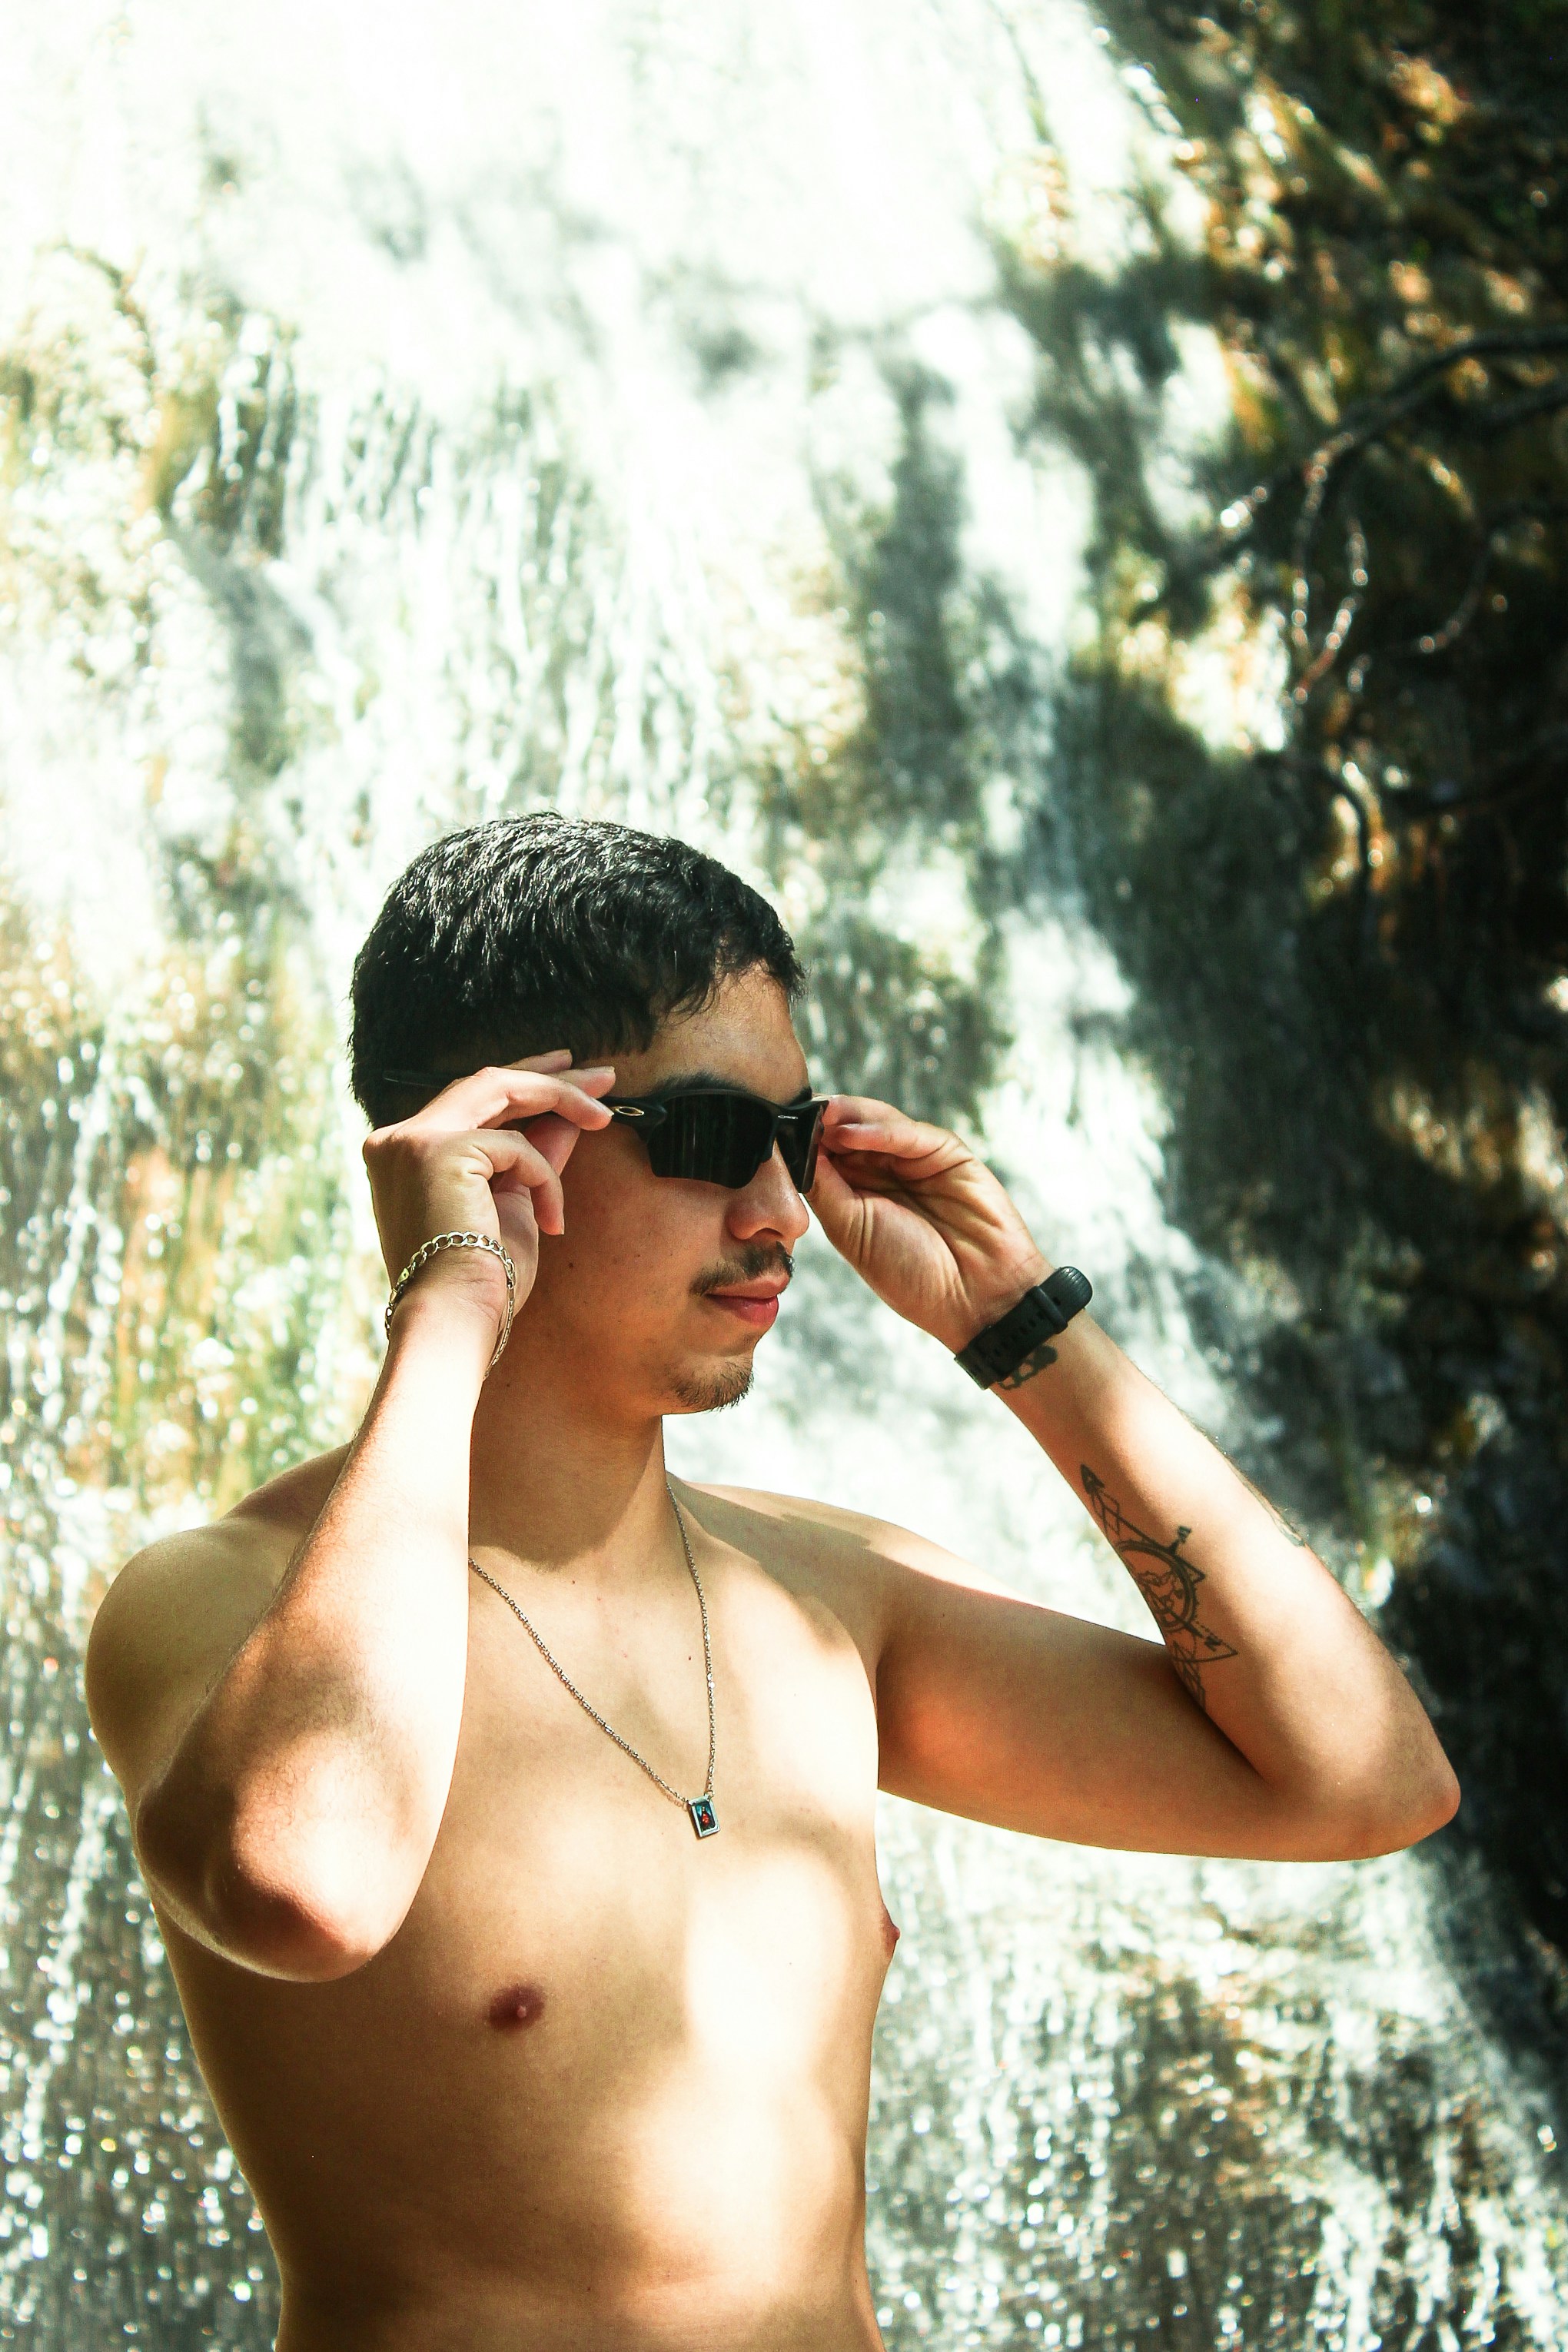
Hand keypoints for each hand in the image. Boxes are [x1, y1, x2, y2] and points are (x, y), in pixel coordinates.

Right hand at [362, 1052, 614, 1331]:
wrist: (457, 1318)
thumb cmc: (483, 1279)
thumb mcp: (515, 1203)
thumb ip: (534, 1156)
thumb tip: (569, 1117)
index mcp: (405, 1156)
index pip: (469, 1099)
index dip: (521, 1082)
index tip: (565, 1072)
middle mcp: (397, 1140)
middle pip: (483, 1082)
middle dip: (548, 1076)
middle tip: (602, 1076)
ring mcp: (413, 1141)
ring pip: (499, 1089)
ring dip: (560, 1099)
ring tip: (604, 1116)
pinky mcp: (436, 1150)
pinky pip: (515, 1146)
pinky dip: (544, 1178)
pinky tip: (551, 1220)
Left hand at [808, 1097, 1048, 1350]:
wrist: (973, 1296)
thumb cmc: (911, 1274)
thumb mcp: (852, 1232)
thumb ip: (825, 1189)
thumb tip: (794, 1151)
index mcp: (856, 1191)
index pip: (824, 1152)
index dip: (802, 1139)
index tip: (774, 1128)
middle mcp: (884, 1170)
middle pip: (847, 1130)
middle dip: (821, 1120)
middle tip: (795, 1112)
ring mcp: (916, 1158)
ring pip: (877, 1123)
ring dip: (847, 1117)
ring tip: (821, 1115)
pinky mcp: (947, 1152)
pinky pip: (909, 1134)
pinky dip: (880, 1130)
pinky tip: (852, 1133)